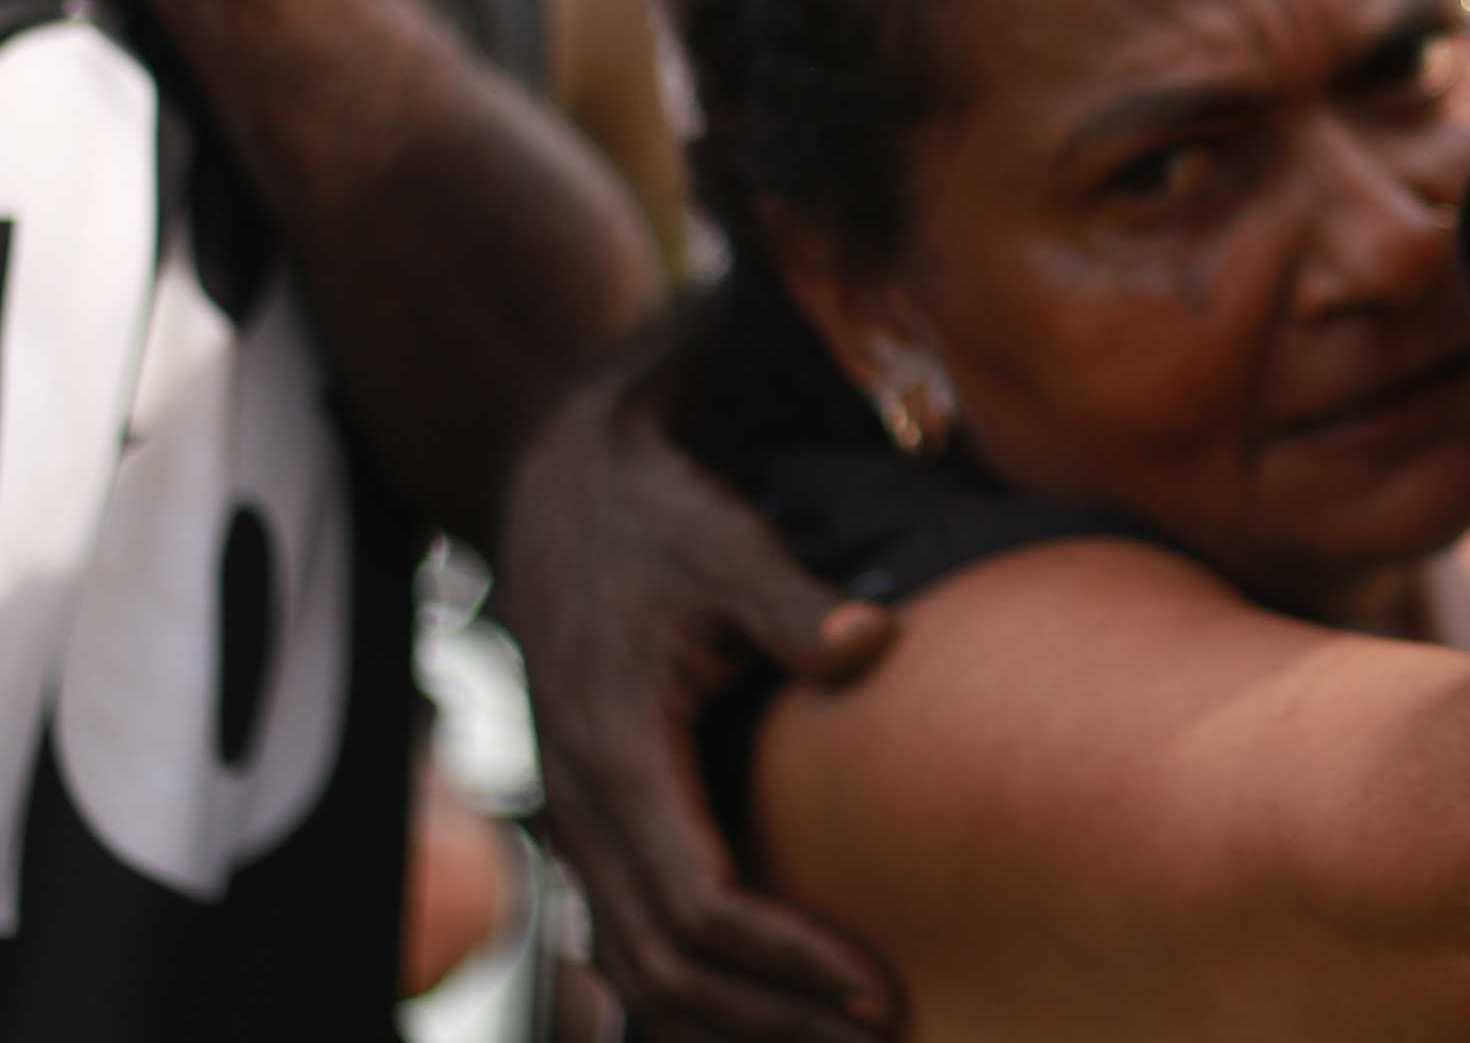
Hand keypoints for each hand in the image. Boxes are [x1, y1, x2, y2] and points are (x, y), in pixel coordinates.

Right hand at [496, 370, 902, 1041]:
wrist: (562, 498)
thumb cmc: (653, 520)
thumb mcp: (725, 544)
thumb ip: (793, 603)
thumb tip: (876, 641)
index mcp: (618, 753)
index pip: (702, 905)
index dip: (791, 961)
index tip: (881, 989)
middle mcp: (587, 808)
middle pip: (667, 968)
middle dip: (777, 1018)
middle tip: (889, 1036)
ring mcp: (581, 823)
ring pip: (640, 971)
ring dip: (738, 1022)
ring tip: (843, 1036)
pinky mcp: (596, 822)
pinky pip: (633, 940)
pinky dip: (697, 993)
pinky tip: (774, 1005)